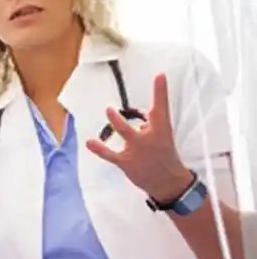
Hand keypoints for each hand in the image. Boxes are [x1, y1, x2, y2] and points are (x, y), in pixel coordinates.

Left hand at [86, 73, 194, 203]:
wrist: (169, 183)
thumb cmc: (165, 157)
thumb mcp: (163, 139)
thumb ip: (149, 128)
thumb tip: (140, 122)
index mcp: (162, 130)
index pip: (162, 107)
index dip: (160, 91)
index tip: (159, 76)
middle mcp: (150, 138)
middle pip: (143, 118)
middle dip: (140, 106)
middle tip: (128, 96)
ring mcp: (137, 150)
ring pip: (125, 132)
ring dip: (116, 121)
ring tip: (109, 110)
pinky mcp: (126, 162)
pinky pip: (109, 154)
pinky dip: (99, 148)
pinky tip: (89, 142)